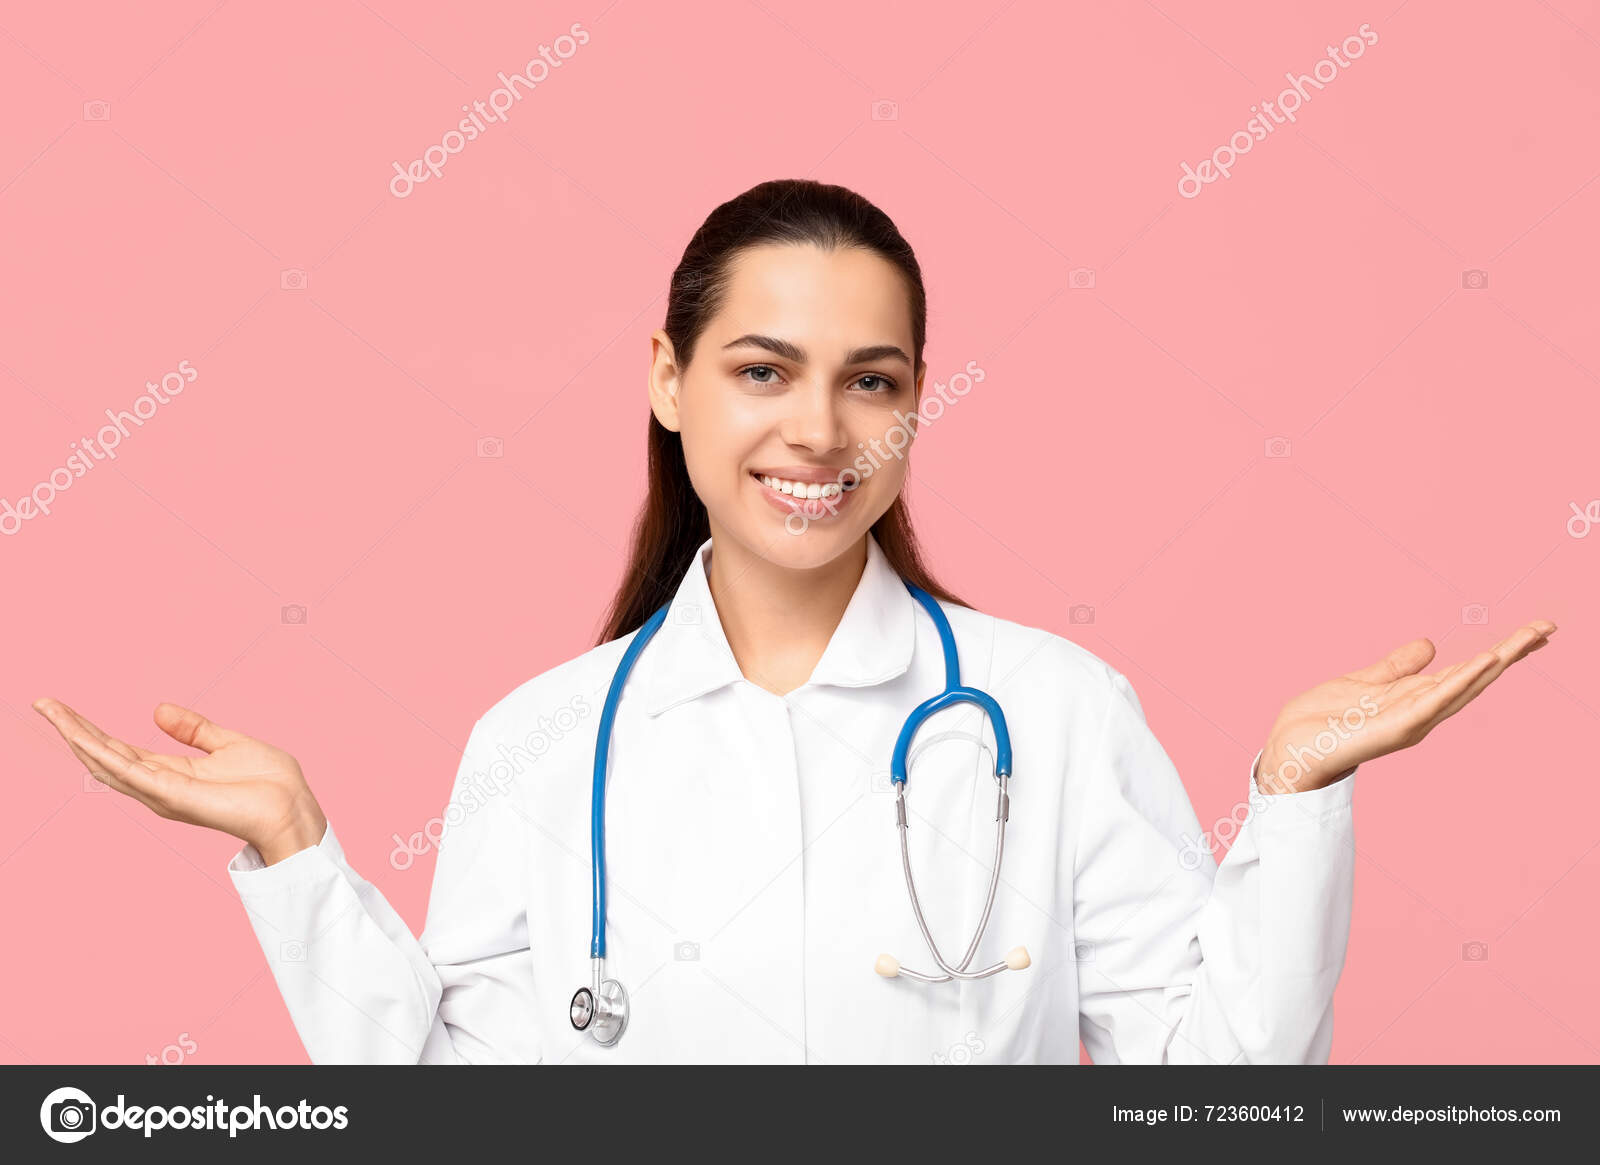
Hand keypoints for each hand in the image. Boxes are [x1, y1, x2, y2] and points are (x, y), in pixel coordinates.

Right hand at [33, 698, 325, 863]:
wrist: (292, 807)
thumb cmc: (268, 783)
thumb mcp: (227, 744)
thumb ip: (193, 729)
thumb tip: (157, 710)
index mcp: (171, 772)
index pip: (119, 749)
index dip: (90, 728)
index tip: (62, 707)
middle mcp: (159, 786)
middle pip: (104, 755)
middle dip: (73, 730)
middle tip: (43, 703)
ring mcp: (163, 793)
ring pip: (109, 764)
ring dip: (79, 738)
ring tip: (52, 713)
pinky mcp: (174, 797)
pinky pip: (132, 775)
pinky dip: (106, 757)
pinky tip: (84, 739)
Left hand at [1256, 619, 1556, 794]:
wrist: (1288, 751)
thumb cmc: (1322, 723)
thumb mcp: (1363, 682)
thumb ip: (1396, 667)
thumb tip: (1430, 644)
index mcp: (1415, 697)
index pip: (1466, 670)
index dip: (1501, 650)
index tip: (1535, 630)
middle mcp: (1421, 711)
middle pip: (1476, 677)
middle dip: (1512, 652)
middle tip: (1548, 626)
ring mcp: (1410, 721)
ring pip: (1463, 687)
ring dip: (1494, 662)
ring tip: (1526, 637)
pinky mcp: (1394, 728)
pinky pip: (1433, 701)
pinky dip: (1459, 682)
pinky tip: (1483, 662)